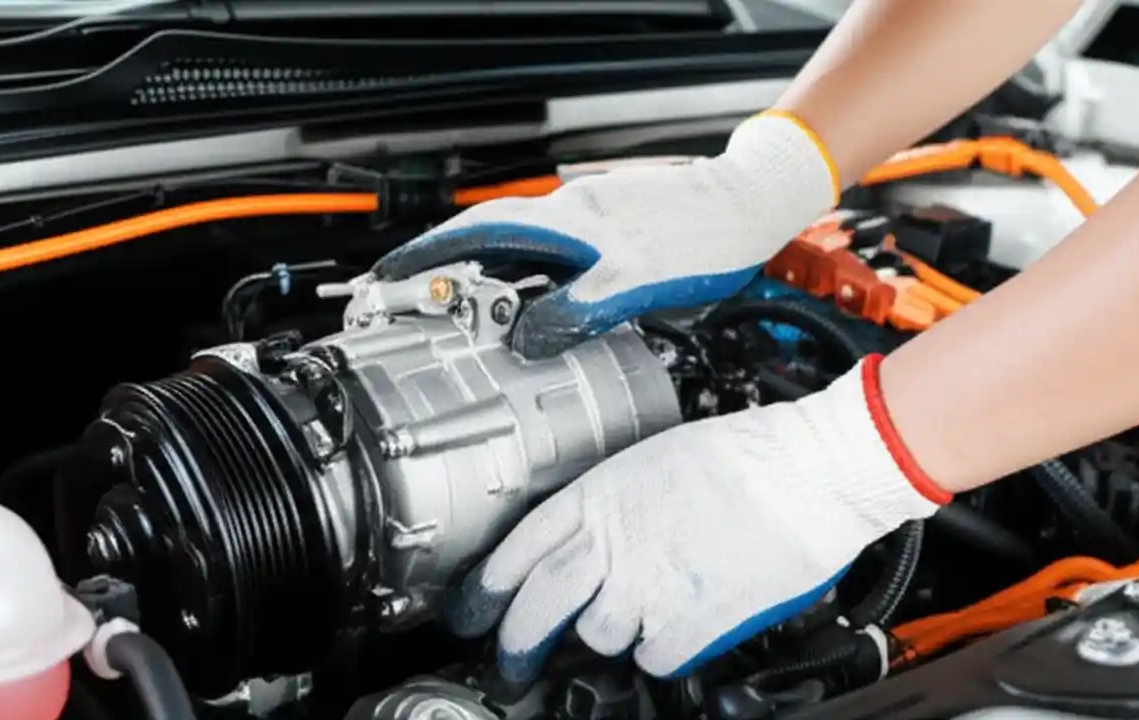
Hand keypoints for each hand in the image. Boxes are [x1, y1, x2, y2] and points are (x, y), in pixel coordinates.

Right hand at [374, 111, 838, 358]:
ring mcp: (588, 219)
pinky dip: (526, 275)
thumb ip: (571, 314)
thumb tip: (524, 341)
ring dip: (487, 273)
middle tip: (414, 299)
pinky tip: (535, 300)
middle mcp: (568, 214)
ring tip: (465, 309)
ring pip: (519, 246)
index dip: (426, 258)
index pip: (474, 236)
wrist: (749, 206)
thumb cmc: (700, 239)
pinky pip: (549, 252)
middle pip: (488, 239)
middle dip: (446, 268)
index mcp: (563, 223)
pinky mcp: (610, 228)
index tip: (389, 277)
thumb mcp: (631, 286)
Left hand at [446, 356, 950, 681]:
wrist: (811, 471)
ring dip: (614, 630)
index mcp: (600, 493)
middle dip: (518, 639)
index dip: (487, 586)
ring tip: (644, 611)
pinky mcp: (687, 623)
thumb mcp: (658, 456)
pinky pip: (654, 656)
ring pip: (600, 634)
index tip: (473, 608)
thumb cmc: (752, 452)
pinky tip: (681, 625)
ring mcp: (646, 586)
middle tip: (513, 657)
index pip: (518, 548)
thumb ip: (618, 499)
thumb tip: (602, 531)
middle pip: (538, 604)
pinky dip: (662, 649)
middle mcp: (613, 541)